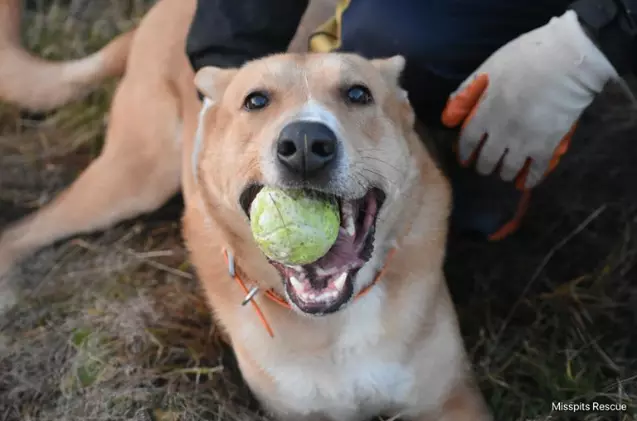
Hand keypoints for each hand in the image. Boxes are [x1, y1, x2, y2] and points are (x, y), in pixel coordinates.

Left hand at [441, 10, 617, 188]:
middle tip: (486, 166)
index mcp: (484, 113)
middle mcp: (500, 132)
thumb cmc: (526, 57)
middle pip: (486, 161)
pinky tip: (527, 182)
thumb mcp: (489, 69)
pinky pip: (536, 171)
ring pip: (508, 170)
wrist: (569, 59)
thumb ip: (467, 92)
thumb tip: (449, 117)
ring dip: (504, 172)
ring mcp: (524, 141)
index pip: (467, 142)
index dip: (464, 153)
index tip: (465, 159)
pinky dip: (530, 179)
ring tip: (506, 171)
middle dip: (484, 166)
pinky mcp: (547, 146)